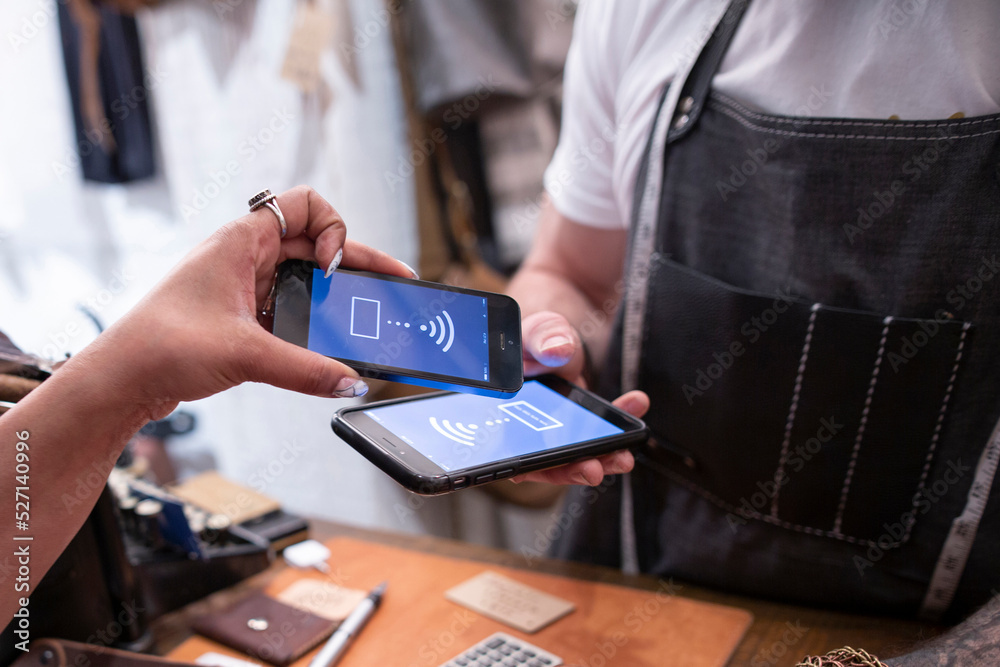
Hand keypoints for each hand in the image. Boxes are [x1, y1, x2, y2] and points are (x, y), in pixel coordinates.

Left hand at [83, 185, 413, 420]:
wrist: (121, 378)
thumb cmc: (161, 344)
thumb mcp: (245, 353)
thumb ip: (306, 369)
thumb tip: (351, 381)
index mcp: (243, 241)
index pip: (307, 205)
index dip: (333, 230)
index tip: (333, 269)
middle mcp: (247, 257)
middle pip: (317, 245)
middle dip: (356, 265)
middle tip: (394, 284)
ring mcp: (246, 287)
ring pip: (306, 281)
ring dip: (334, 297)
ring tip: (366, 318)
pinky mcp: (244, 318)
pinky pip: (292, 310)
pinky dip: (315, 324)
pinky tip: (330, 346)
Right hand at [513, 311, 649, 485]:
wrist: (555, 333)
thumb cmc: (535, 335)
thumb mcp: (535, 330)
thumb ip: (541, 338)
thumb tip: (556, 350)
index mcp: (504, 413)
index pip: (508, 450)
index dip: (527, 465)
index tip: (546, 465)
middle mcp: (527, 429)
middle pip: (544, 461)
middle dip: (570, 468)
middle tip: (593, 469)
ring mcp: (556, 430)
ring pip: (574, 455)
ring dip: (600, 457)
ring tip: (623, 455)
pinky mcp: (580, 424)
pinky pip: (599, 431)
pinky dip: (619, 422)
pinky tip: (636, 403)